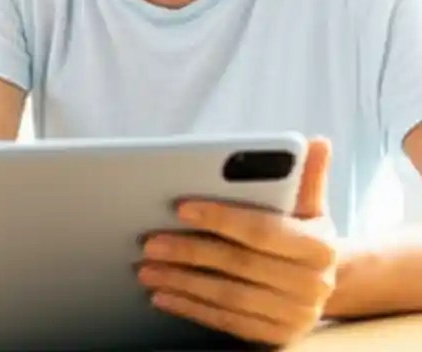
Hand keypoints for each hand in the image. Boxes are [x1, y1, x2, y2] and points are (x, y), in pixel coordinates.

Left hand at [138, 138, 337, 346]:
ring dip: (182, 282)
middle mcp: (312, 284)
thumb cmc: (303, 236)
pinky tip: (163, 295)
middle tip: (148, 242)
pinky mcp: (276, 337)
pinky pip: (226, 321)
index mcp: (319, 247)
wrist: (328, 286)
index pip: (261, 229)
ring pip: (228, 296)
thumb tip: (315, 142)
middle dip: (189, 252)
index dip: (220, 217)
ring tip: (146, 269)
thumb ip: (307, 176)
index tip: (180, 207)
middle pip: (238, 264)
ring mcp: (294, 314)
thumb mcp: (310, 207)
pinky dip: (190, 308)